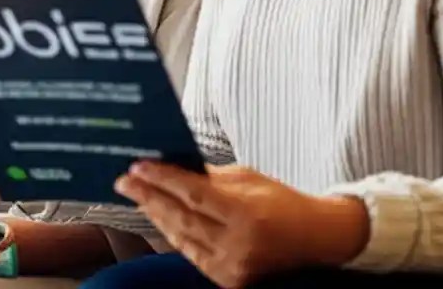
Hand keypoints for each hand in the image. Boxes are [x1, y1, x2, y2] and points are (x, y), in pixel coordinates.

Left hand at [115, 163, 369, 288]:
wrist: (317, 240)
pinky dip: (175, 235)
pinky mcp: (229, 281)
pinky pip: (192, 255)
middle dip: (149, 196)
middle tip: (125, 179)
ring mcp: (233, 267)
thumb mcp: (250, 180)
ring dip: (157, 215)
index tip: (137, 166)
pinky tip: (162, 218)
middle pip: (181, 217)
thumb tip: (173, 167)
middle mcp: (238, 244)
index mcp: (247, 213)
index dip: (162, 179)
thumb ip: (211, 177)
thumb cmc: (284, 203)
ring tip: (139, 195)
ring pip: (182, 238)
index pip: (193, 193)